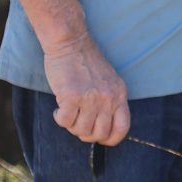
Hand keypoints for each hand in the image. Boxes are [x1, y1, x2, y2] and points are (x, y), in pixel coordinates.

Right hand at [43, 32, 130, 146]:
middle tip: (77, 121)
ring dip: (71, 125)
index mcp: (120, 95)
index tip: (99, 138)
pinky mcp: (71, 96)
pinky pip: (64, 122)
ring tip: (68, 111)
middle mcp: (108, 98)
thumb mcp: (108, 81)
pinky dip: (59, 119)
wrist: (70, 42)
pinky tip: (58, 108)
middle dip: (86, 133)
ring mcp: (90, 98)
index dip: (110, 139)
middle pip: (99, 134)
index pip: (122, 128)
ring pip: (81, 130)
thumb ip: (109, 102)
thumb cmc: (86, 62)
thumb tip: (101, 129)